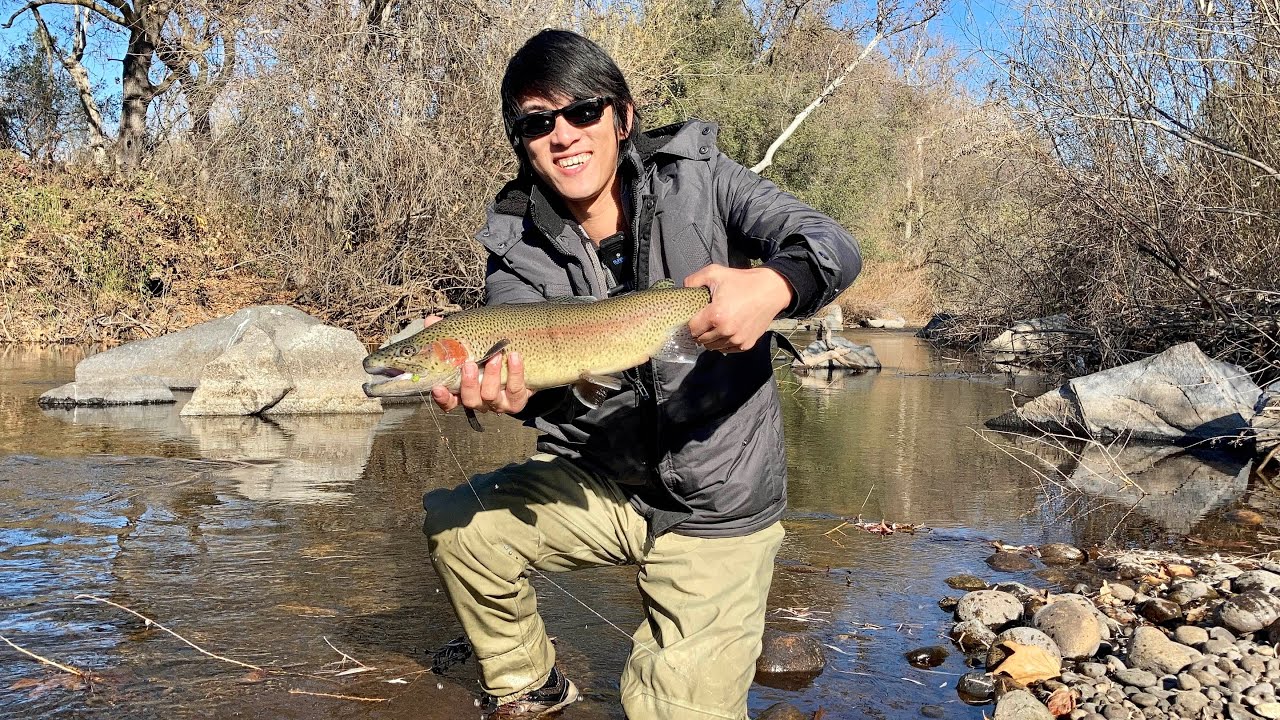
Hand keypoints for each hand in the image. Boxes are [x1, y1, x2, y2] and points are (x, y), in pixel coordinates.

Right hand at [417, 314, 532, 414]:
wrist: (522, 359)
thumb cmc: (488, 353)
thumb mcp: (468, 342)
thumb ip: (449, 335)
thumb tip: (430, 320)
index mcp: (464, 392)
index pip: (449, 402)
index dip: (442, 398)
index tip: (438, 387)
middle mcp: (480, 401)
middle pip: (471, 400)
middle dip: (469, 384)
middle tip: (469, 364)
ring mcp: (499, 402)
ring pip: (491, 396)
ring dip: (492, 375)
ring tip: (495, 354)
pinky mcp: (517, 400)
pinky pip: (516, 390)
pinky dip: (515, 372)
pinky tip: (514, 356)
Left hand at [686, 264, 792, 352]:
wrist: (771, 290)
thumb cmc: (742, 281)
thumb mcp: (715, 273)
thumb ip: (693, 280)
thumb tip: (683, 289)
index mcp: (715, 316)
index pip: (692, 329)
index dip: (690, 323)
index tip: (695, 316)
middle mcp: (726, 331)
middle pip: (701, 340)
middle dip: (700, 331)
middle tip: (704, 320)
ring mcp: (737, 340)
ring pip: (713, 347)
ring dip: (711, 339)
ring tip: (715, 325)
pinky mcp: (746, 344)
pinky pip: (727, 349)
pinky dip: (723, 343)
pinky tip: (726, 330)